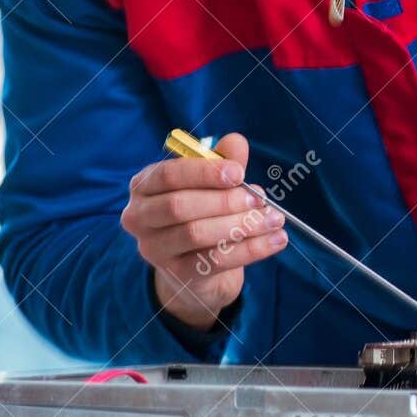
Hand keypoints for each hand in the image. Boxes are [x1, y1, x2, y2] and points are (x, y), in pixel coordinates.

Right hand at [120, 132, 287, 329]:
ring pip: (196, 233)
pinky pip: (216, 261)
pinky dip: (252, 249)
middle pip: (179, 206)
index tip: (239, 173)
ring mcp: (154, 249)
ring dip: (242, 224)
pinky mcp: (177, 274)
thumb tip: (235, 142)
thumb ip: (224, 161)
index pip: (168, 175)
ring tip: (274, 219)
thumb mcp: (213, 183)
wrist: (198, 267)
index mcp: (144, 186)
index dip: (205, 173)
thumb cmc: (203, 212)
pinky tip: (276, 240)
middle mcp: (139, 217)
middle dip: (225, 201)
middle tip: (260, 198)